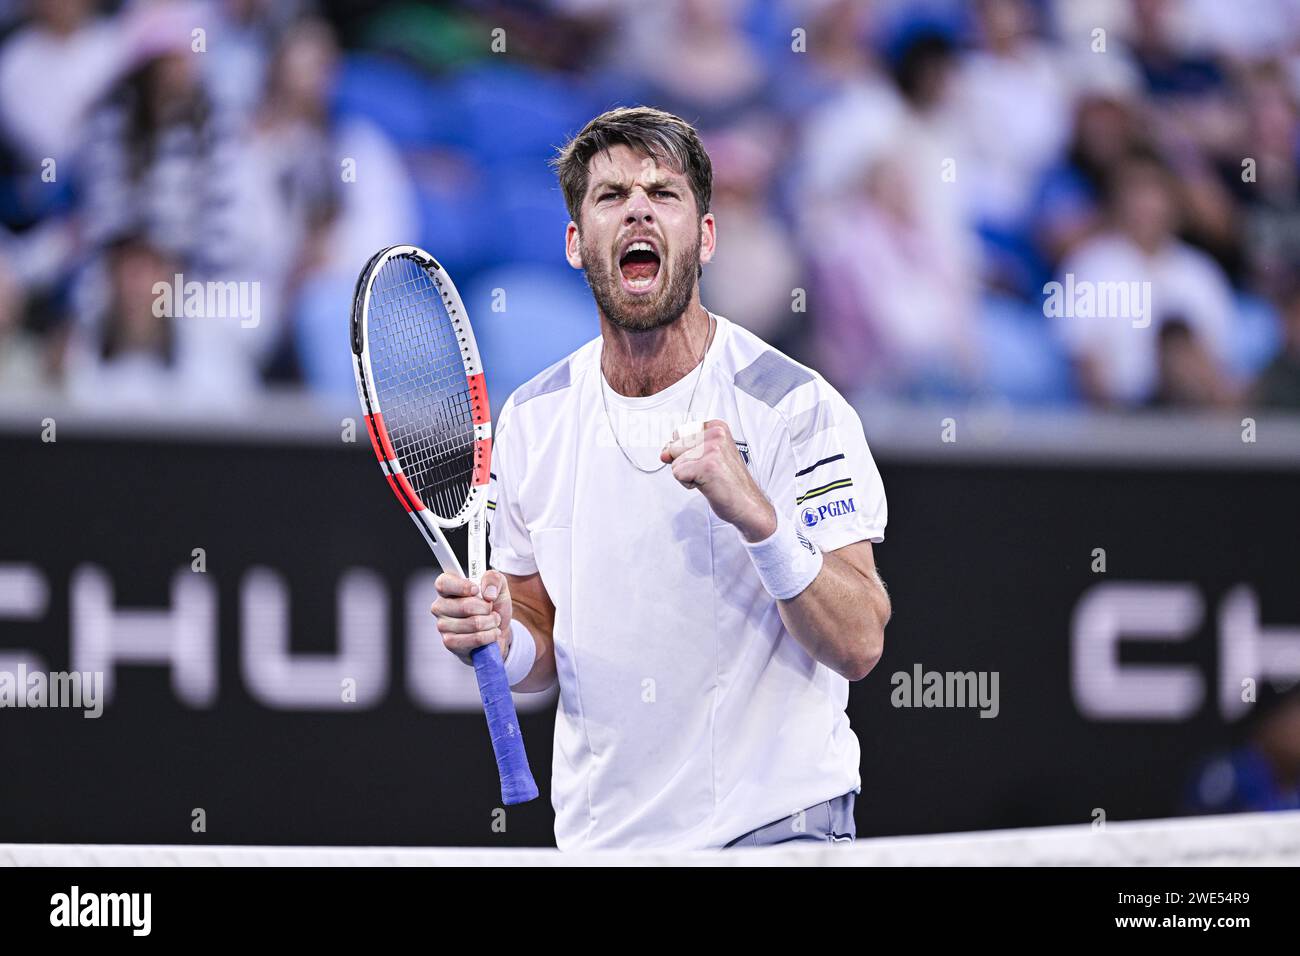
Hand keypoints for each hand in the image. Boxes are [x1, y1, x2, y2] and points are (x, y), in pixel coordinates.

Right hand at [431, 569, 512, 664]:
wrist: (497, 629)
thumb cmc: (493, 605)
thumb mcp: (498, 585)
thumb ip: (493, 579)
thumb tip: (488, 593)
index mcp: (448, 588)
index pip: (443, 583)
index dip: (462, 586)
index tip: (476, 590)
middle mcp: (440, 606)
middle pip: (465, 606)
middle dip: (487, 608)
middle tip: (490, 608)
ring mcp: (443, 625)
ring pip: (474, 623)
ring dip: (491, 622)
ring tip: (493, 621)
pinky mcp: (450, 643)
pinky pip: (475, 639)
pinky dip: (490, 636)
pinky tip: (490, 633)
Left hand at [660, 418, 776, 541]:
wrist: (747, 504)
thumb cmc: (729, 483)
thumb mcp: (706, 457)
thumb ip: (683, 450)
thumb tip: (663, 453)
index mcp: (717, 427)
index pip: (680, 434)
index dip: (687, 452)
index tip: (705, 460)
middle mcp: (716, 434)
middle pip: (675, 446)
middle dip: (686, 463)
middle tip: (709, 471)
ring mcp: (712, 449)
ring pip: (675, 462)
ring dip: (688, 475)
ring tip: (709, 478)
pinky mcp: (706, 465)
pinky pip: (678, 474)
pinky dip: (688, 484)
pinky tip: (707, 484)